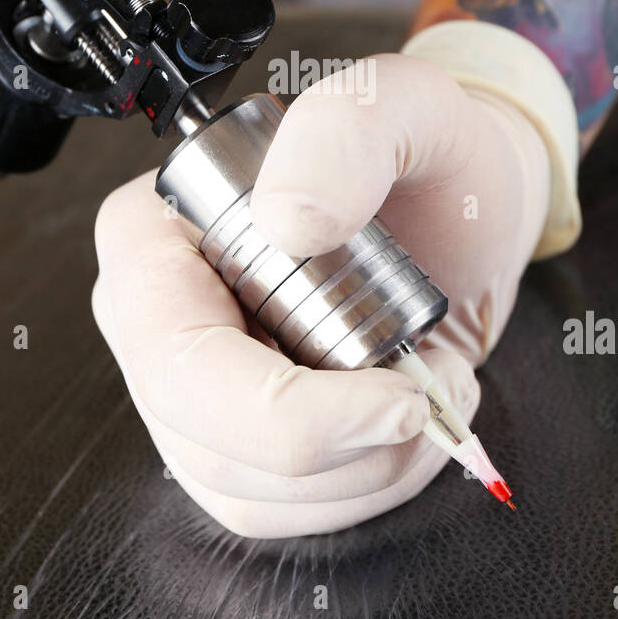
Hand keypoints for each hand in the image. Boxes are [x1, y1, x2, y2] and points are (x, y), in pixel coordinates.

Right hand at [92, 53, 549, 537]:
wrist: (464, 213)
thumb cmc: (425, 157)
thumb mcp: (406, 107)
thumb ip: (344, 131)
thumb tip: (288, 221)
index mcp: (153, 235)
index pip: (177, 359)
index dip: (281, 411)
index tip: (396, 397)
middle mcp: (154, 320)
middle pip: (207, 443)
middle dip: (339, 448)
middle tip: (429, 398)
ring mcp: (191, 389)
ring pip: (249, 492)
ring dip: (367, 470)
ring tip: (429, 393)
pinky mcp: (237, 441)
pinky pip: (283, 511)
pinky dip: (366, 486)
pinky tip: (404, 425)